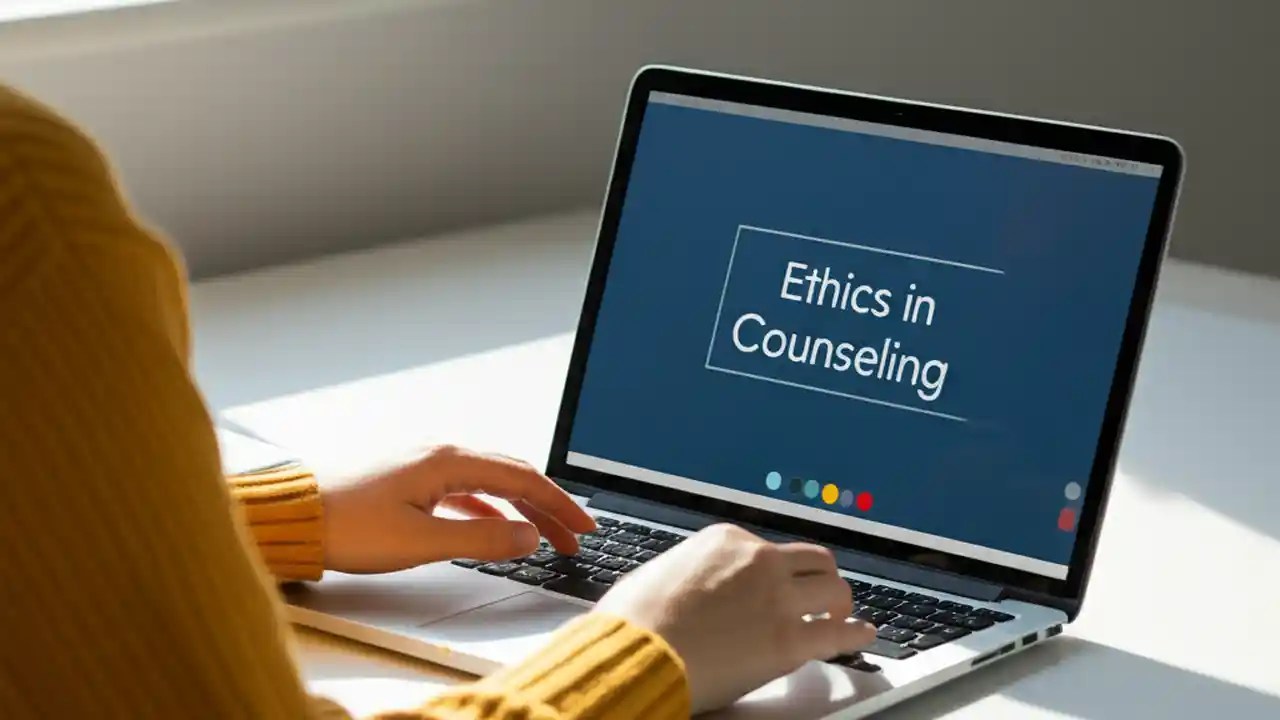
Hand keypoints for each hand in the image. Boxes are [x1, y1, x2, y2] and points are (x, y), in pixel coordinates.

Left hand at [321, 445, 594, 572]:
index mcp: (449, 461)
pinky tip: (496, 530)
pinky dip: (491, 510)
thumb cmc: (348, 525)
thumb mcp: (423, 541)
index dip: (559, 505)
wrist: (294, 518)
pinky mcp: (411, 481)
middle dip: (549, 506)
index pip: (523, 480)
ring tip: (543, 537)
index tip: (583, 526)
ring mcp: (426, 465)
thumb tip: (528, 538)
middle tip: (575, 534)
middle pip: (512, 477)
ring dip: (521, 510)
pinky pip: (467, 491)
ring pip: (491, 484)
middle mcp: (441, 455)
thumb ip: (482, 540)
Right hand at [596, 524, 874, 713]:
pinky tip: (862, 635)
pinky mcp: (789, 639)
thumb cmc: (635, 619)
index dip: (777, 572)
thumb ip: (686, 574)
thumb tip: (682, 586)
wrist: (638, 650)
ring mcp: (778, 598)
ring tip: (842, 616)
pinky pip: (838, 632)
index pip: (769, 550)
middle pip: (812, 560)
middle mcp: (758, 560)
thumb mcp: (657, 574)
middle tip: (822, 594)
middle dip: (818, 578)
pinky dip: (854, 633)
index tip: (780, 585)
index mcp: (726, 540)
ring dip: (839, 603)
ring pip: (833, 589)